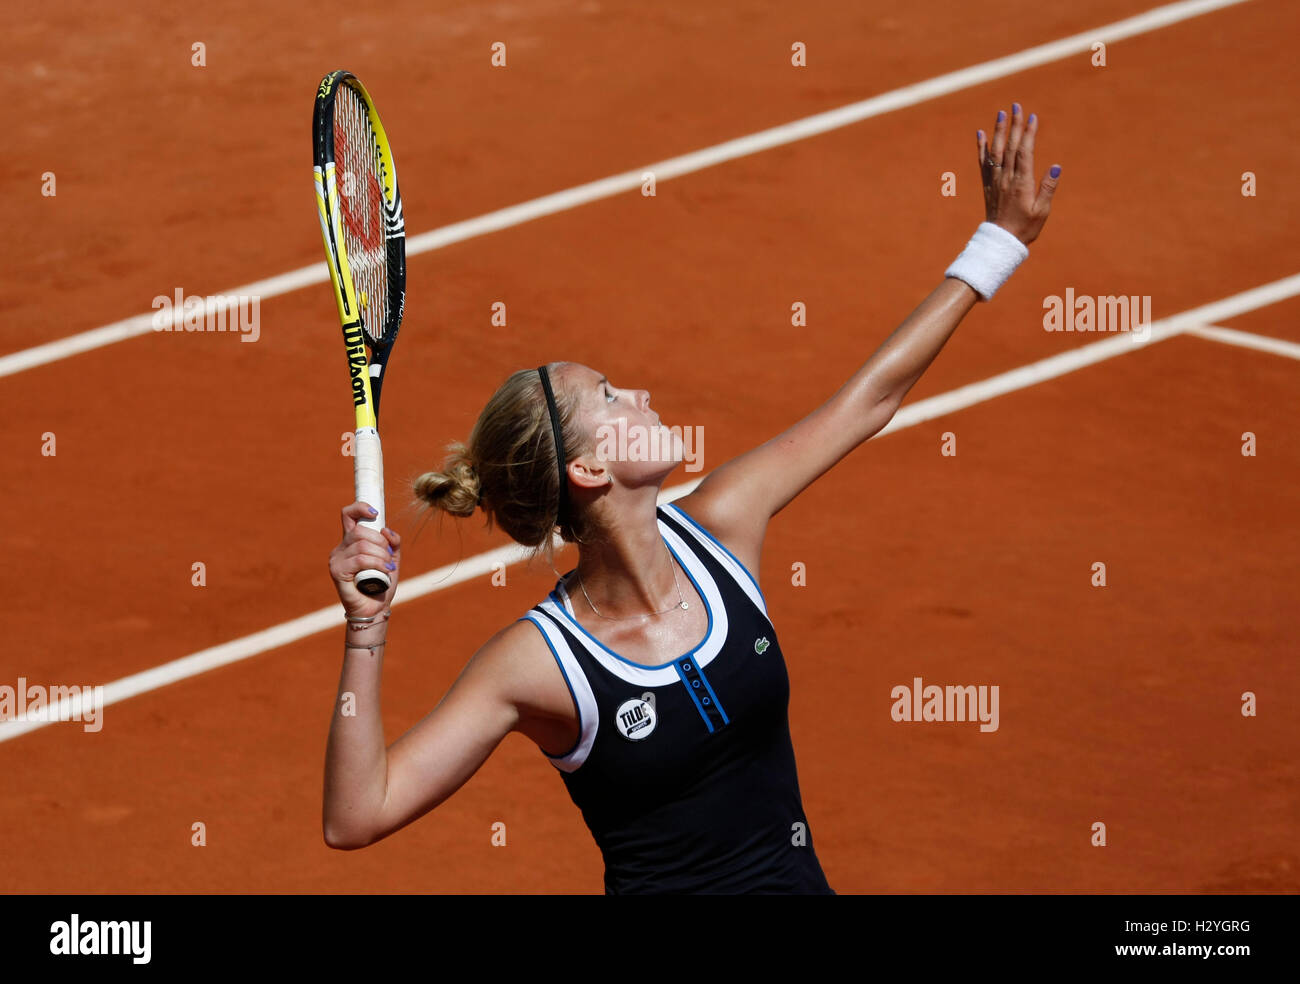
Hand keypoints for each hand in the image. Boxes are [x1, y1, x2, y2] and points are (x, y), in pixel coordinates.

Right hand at [329, 500, 400, 616]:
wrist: (376, 608)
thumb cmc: (381, 583)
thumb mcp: (391, 558)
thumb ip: (392, 542)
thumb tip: (386, 529)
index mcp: (351, 541)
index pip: (348, 515)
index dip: (360, 508)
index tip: (375, 513)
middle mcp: (341, 548)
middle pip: (360, 531)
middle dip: (380, 542)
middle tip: (388, 557)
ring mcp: (337, 559)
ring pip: (362, 545)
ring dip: (381, 556)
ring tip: (388, 568)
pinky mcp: (337, 571)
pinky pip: (360, 559)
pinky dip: (376, 564)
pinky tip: (384, 571)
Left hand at [977, 102, 1059, 244]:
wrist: (1000, 241)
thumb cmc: (1025, 228)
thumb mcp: (1042, 211)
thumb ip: (1048, 188)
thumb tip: (1055, 166)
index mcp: (1021, 183)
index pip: (1025, 153)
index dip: (1028, 134)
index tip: (1032, 117)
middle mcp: (1006, 179)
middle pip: (1010, 147)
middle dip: (1013, 125)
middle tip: (1016, 105)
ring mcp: (995, 181)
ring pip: (996, 151)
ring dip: (998, 131)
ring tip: (1001, 113)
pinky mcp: (987, 185)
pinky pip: (983, 163)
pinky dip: (981, 147)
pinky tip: (981, 134)